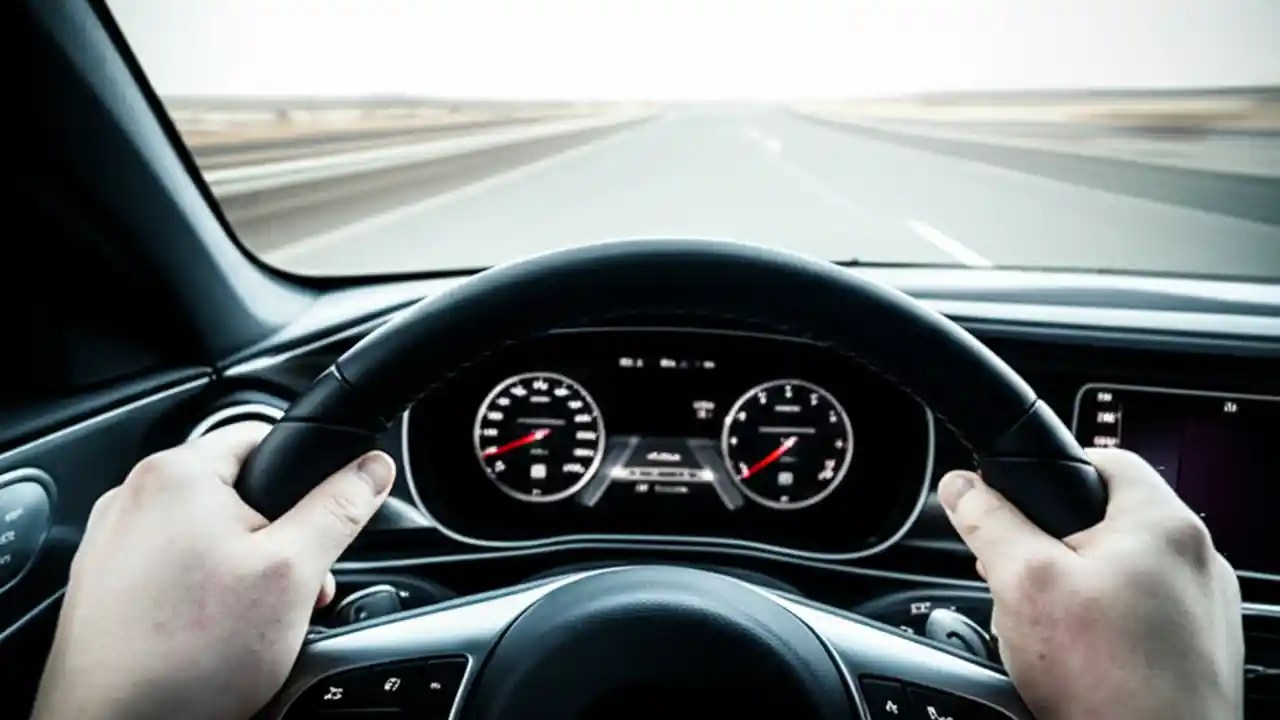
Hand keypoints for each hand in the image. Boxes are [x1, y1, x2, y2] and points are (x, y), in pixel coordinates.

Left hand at [33, 422, 395, 719]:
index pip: (264, 435)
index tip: (325, 516)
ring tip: (255, 622)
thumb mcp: (293, 573)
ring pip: (207, 537)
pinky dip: (203, 596)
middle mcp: (133, 498)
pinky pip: (174, 573)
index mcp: (177, 474)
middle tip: (298, 588)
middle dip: (280, 539)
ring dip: (245, 572)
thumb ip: (338, 509)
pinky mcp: (105, 590)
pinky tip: (215, 637)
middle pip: (238, 494)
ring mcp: (111, 546)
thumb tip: (371, 468)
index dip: (308, 476)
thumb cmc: (187, 657)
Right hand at [938, 448, 1242, 719]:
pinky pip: (1138, 618)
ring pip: (1118, 574)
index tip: (1014, 500)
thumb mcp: (1024, 584)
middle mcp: (1196, 560)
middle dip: (1051, 548)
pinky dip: (1102, 629)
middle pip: (1103, 522)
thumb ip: (989, 523)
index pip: (1100, 459)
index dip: (1047, 473)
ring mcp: (1201, 610)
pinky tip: (1078, 659)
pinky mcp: (1195, 652)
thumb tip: (962, 488)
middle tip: (1021, 580)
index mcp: (1163, 524)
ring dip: (1074, 591)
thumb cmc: (1110, 684)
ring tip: (1049, 630)